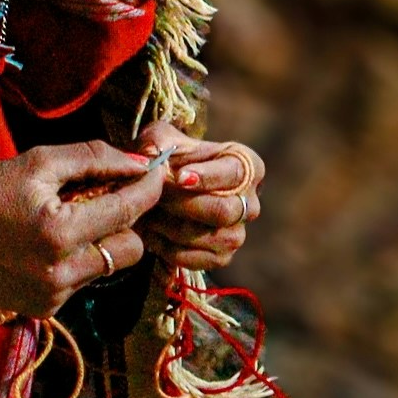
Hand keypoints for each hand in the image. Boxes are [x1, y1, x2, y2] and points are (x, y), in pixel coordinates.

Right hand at [0, 139, 170, 320]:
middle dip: (128, 222)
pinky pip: (84, 283)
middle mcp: (63, 272)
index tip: (157, 172)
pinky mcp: (46, 310)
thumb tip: (138, 162)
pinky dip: (79, 262)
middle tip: (110, 199)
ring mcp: (55, 296)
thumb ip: (93, 159)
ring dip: (103, 243)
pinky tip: (51, 246)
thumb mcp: (38, 162)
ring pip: (109, 269)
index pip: (127, 211)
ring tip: (74, 221)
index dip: (148, 189)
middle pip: (131, 250)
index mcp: (61, 232)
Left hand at [138, 121, 263, 273]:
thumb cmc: (166, 156)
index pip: (235, 173)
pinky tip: (150, 231)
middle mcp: (250, 202)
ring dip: (173, 226)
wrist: (158, 188)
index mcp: (246, 164)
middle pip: (225, 211)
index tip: (180, 177)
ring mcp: (238, 233)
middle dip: (184, 204)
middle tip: (154, 196)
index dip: (208, 177)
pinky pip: (198, 259)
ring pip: (212, 238)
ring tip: (147, 212)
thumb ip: (158, 143)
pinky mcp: (221, 257)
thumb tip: (155, 162)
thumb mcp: (161, 138)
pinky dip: (169, 247)